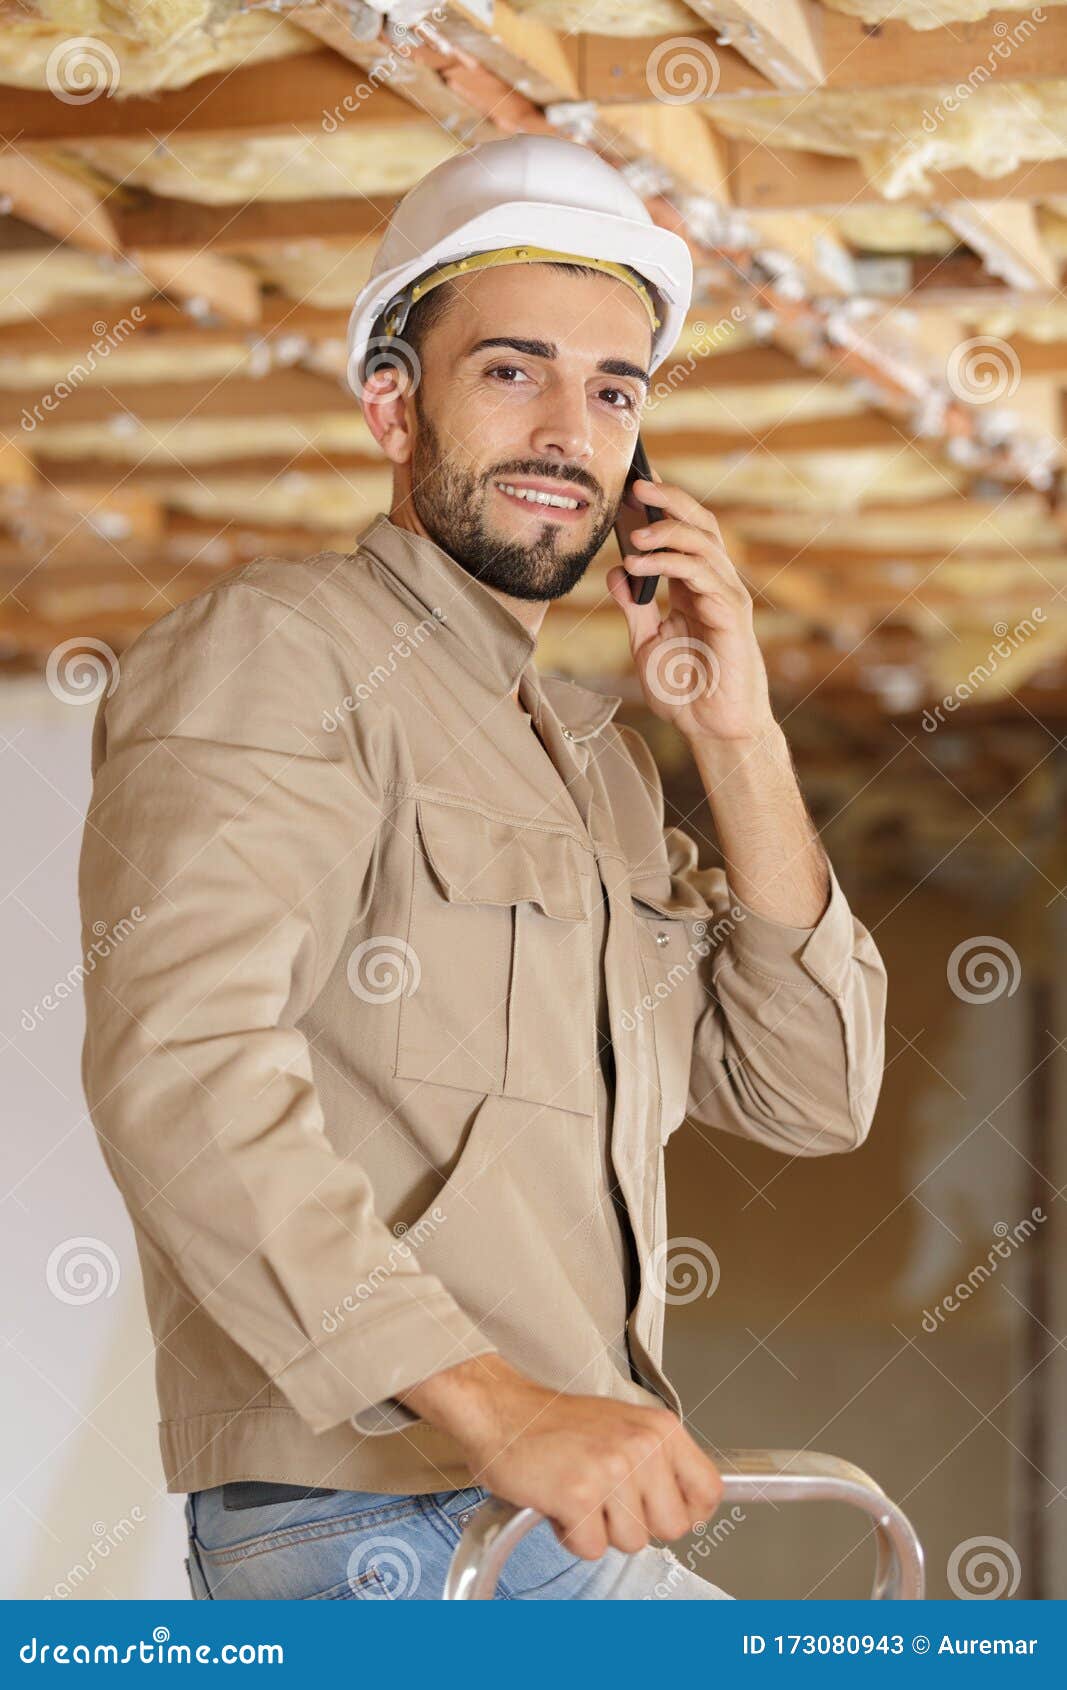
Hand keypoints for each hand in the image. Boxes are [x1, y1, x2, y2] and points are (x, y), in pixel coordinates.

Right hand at [400, 1354, 722, 1559]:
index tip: (661, 1510)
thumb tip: (691, 1509)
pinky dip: (571, 1536)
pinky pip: (591, 1548)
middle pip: (672, 1528)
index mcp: (660, 1429)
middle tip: (607, 1500)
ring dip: (601, 1530)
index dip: (687, 1512)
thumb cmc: (557, 1424)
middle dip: (638, 1525)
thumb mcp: (624, 1427)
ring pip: (632, 1543)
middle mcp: (642, 1446)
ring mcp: (611, 1470)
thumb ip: (659, 1462)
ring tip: (579, 1494)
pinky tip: (558, 1503)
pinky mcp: (578, 1494)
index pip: (708, 1491)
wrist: (502, 1411)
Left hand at [606, 470, 775, 743]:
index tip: (630, 489)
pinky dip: (672, 564)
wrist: (710, 727)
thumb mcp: (645, 643)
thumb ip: (633, 607)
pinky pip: (705, 575)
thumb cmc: (684, 690)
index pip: (682, 534)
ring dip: (666, 532)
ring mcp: (727, 597)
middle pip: (700, 525)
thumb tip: (615, 571)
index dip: (661, 509)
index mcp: (694, 588)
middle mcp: (714, 585)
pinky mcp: (733, 615)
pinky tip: (639, 567)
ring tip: (632, 536)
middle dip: (671, 501)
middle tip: (636, 486)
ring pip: (705, 543)